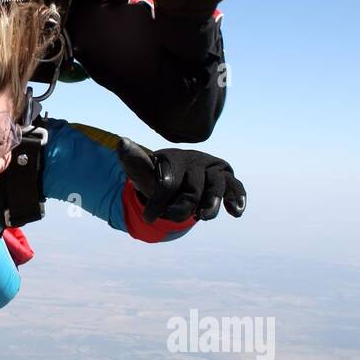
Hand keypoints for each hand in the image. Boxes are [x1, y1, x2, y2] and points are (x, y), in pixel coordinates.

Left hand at [116, 138, 246, 222]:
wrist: (180, 177)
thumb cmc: (160, 176)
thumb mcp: (144, 171)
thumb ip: (134, 161)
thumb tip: (122, 142)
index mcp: (175, 158)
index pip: (168, 182)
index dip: (158, 201)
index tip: (148, 217)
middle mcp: (197, 161)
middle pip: (194, 186)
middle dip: (184, 205)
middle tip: (173, 217)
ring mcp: (214, 169)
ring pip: (217, 185)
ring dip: (212, 201)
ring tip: (204, 216)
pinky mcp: (227, 179)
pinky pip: (236, 187)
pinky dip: (238, 198)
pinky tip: (236, 212)